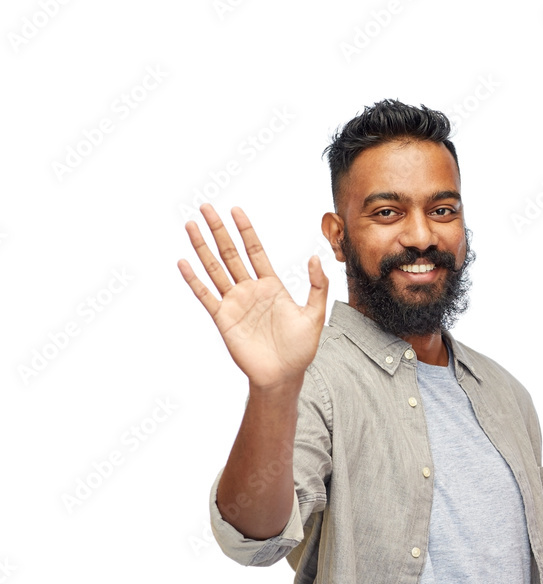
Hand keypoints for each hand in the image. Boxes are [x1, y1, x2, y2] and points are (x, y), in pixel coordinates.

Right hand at [177, 203, 328, 389]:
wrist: (282, 376)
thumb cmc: (300, 350)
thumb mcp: (315, 315)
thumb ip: (317, 286)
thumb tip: (315, 257)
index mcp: (271, 286)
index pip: (255, 251)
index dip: (246, 231)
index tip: (236, 210)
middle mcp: (250, 290)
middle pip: (230, 253)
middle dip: (219, 230)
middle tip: (206, 207)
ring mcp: (235, 303)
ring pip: (215, 269)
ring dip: (203, 247)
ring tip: (191, 225)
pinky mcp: (223, 319)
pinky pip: (206, 295)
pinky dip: (194, 279)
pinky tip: (184, 262)